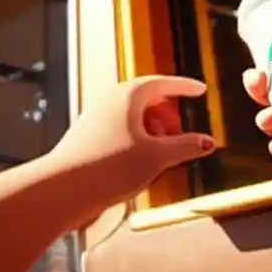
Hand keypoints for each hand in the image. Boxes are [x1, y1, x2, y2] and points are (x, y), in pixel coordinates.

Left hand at [49, 75, 215, 205]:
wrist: (63, 189)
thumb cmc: (109, 167)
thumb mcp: (156, 157)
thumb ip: (185, 147)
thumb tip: (207, 142)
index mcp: (128, 95)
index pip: (163, 82)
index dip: (185, 87)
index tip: (200, 90)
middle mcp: (110, 100)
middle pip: (147, 99)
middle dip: (167, 116)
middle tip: (180, 135)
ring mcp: (95, 117)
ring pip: (132, 117)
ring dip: (152, 131)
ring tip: (161, 155)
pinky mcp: (87, 137)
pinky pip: (119, 131)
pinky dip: (136, 141)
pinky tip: (139, 165)